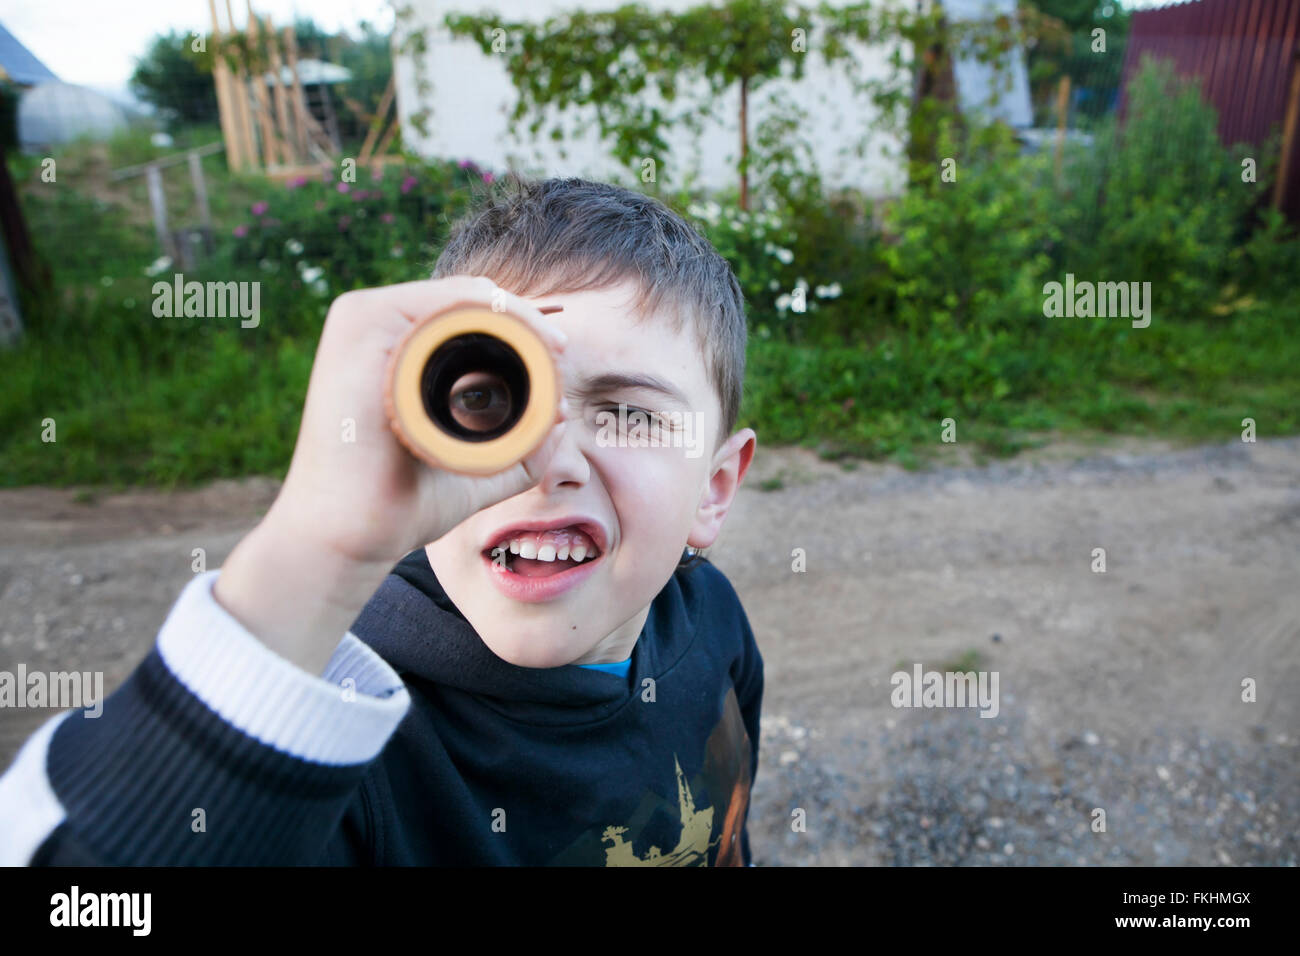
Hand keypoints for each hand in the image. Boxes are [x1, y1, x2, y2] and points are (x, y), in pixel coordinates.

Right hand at [214, 276, 568, 673]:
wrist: (349, 534)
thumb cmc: (401, 504)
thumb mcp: (476, 470)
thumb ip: (519, 450)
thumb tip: (562, 417)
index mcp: (396, 349)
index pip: (470, 313)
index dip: (522, 323)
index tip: (561, 352)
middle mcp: (377, 327)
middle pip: (469, 298)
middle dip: (525, 315)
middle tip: (561, 347)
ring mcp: (365, 322)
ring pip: (459, 296)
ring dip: (514, 314)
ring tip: (550, 347)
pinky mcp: (359, 326)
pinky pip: (436, 303)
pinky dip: (484, 313)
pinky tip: (519, 339)